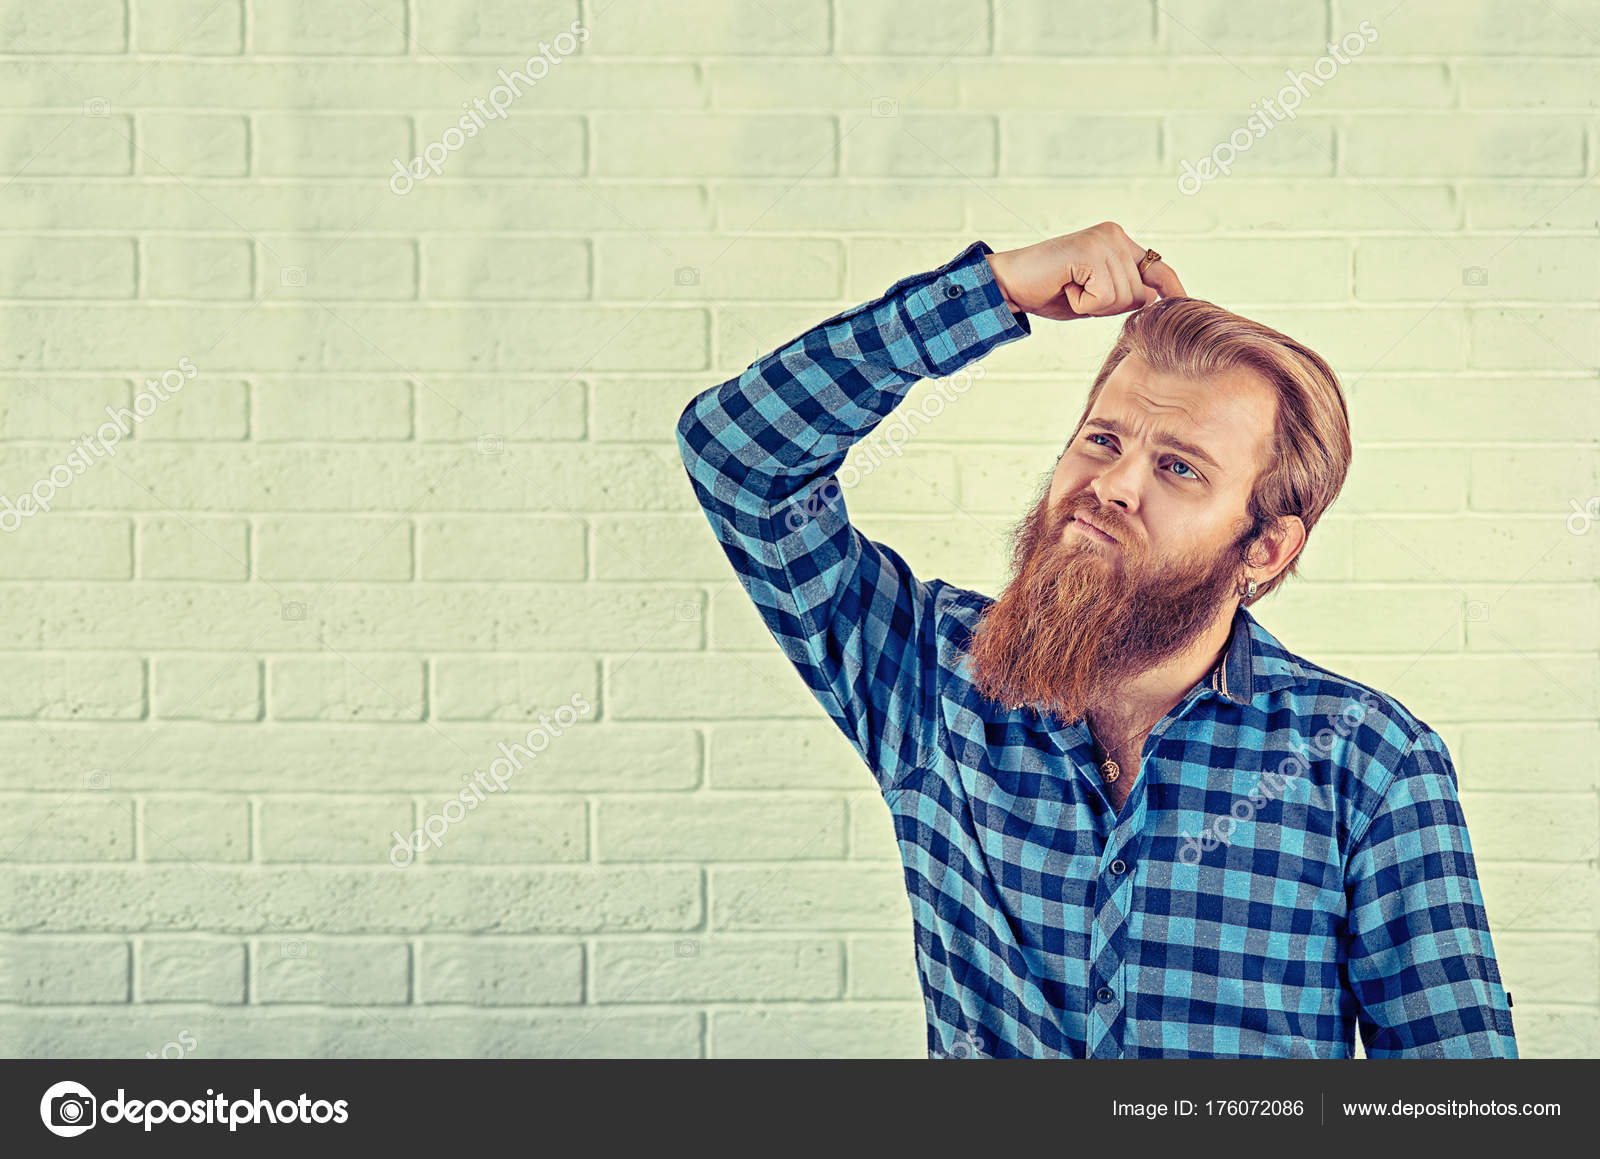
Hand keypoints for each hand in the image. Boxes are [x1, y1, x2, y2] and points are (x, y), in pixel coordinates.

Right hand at [984, 221, 1185, 321]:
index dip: (1171, 290)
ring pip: (1122, 298)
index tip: (1184, 304)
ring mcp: (1103, 241)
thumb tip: (1156, 301)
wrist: (1008, 284)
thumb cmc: (1048, 292)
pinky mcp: (1089, 252)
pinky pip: (1103, 297)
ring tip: (1068, 288)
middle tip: (1077, 294)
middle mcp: (1116, 235)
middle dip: (1109, 308)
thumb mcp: (1096, 295)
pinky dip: (1082, 303)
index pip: (1158, 269)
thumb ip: (1124, 294)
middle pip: (1140, 294)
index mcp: (1119, 242)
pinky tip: (1064, 286)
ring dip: (1093, 306)